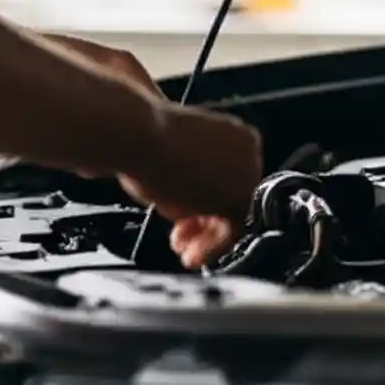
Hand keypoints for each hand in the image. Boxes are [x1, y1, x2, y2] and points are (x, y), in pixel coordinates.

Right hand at [38, 33, 259, 267]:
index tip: (184, 220)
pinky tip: (188, 251)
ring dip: (207, 238)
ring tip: (183, 248)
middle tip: (181, 237)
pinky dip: (211, 246)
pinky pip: (232, 231)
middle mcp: (248, 150)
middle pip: (233, 199)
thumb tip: (187, 200)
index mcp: (236, 134)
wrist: (136, 134)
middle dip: (204, 224)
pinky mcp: (237, 195)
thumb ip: (189, 177)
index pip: (229, 180)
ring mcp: (246, 172)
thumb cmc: (142, 138)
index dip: (205, 205)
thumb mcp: (173, 158)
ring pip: (234, 217)